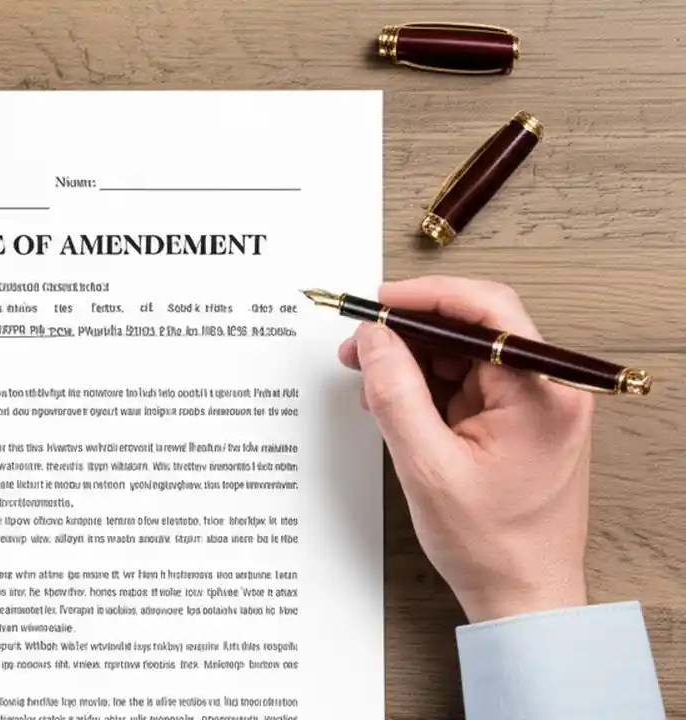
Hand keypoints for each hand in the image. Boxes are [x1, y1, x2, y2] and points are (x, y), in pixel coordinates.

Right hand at [339, 276, 592, 622]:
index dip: (424, 296)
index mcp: (542, 392)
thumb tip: (374, 338)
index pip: (486, 310)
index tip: (376, 303)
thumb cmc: (492, 545)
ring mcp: (534, 402)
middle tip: (359, 344)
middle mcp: (548, 387)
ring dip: (413, 358)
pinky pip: (465, 380)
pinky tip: (394, 399)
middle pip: (473, 326)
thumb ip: (396, 394)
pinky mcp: (517, 418)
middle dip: (409, 330)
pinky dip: (425, 384)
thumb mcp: (427, 467)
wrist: (522, 594)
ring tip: (369, 378)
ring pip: (464, 352)